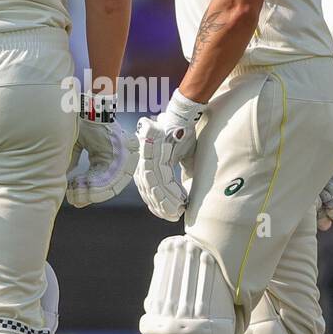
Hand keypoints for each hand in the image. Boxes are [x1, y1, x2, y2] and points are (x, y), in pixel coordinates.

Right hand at [67, 96, 135, 206]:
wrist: (88, 107)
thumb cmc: (81, 122)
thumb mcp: (74, 145)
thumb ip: (71, 162)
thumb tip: (66, 181)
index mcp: (106, 156)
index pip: (98, 179)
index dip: (85, 190)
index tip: (73, 198)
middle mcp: (116, 159)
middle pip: (106, 184)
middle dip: (89, 194)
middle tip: (76, 201)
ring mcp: (123, 157)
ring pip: (112, 183)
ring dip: (94, 193)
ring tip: (79, 198)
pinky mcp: (125, 154)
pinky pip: (116, 176)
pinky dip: (101, 186)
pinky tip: (87, 191)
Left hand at [133, 90, 205, 220]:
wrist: (182, 116)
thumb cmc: (182, 134)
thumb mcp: (184, 157)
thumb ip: (183, 172)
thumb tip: (188, 188)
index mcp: (148, 163)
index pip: (149, 188)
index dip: (158, 203)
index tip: (167, 213)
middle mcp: (144, 162)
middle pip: (148, 191)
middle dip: (161, 206)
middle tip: (171, 217)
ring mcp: (147, 158)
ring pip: (154, 187)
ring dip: (166, 202)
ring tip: (174, 212)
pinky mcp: (154, 154)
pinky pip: (160, 178)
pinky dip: (169, 191)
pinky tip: (177, 200)